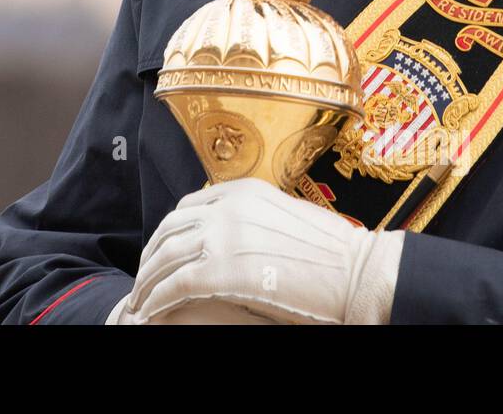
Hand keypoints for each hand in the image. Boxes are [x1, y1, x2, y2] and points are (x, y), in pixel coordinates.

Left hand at [106, 177, 403, 324]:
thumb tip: (238, 238)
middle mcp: (227, 206)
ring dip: (148, 281)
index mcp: (243, 190)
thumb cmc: (336, 254)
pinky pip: (174, 285)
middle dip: (152, 254)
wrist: (359, 273)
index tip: (163, 249)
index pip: (188, 206)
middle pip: (170, 228)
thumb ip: (255, 221)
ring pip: (165, 257)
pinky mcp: (219, 271)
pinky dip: (157, 299)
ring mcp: (222, 236)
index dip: (170, 230)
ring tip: (142, 300)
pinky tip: (152, 312)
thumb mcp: (287, 218)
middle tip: (145, 277)